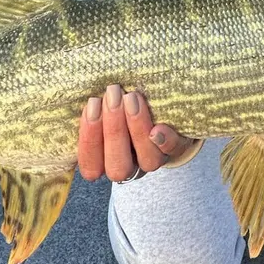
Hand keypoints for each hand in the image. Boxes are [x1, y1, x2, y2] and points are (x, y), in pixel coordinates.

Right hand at [77, 84, 196, 182]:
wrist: (159, 110)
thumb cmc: (118, 106)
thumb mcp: (100, 110)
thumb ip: (92, 109)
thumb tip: (86, 97)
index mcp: (104, 161)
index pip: (91, 167)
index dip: (89, 139)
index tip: (91, 105)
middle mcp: (129, 166)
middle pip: (118, 168)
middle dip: (113, 131)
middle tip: (112, 95)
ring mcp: (153, 158)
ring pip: (147, 160)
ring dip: (137, 129)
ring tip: (131, 97)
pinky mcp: (178, 147)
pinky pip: (174, 149)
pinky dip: (166, 140)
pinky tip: (158, 127)